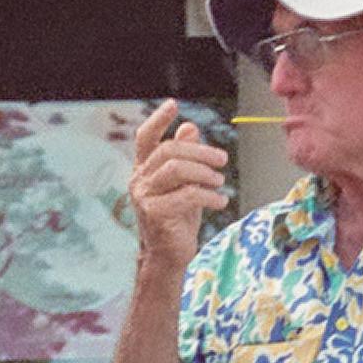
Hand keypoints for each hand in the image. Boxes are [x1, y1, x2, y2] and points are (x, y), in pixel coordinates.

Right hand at [128, 101, 228, 272]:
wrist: (168, 257)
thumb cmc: (178, 219)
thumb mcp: (185, 185)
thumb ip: (186, 158)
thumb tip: (190, 127)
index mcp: (144, 170)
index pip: (146, 138)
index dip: (159, 120)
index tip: (173, 105)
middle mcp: (139, 180)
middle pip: (169, 151)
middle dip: (200, 152)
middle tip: (223, 159)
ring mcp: (144, 197)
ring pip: (176, 169)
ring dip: (204, 173)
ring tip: (220, 182)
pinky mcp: (154, 213)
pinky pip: (186, 194)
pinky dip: (209, 196)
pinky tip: (220, 202)